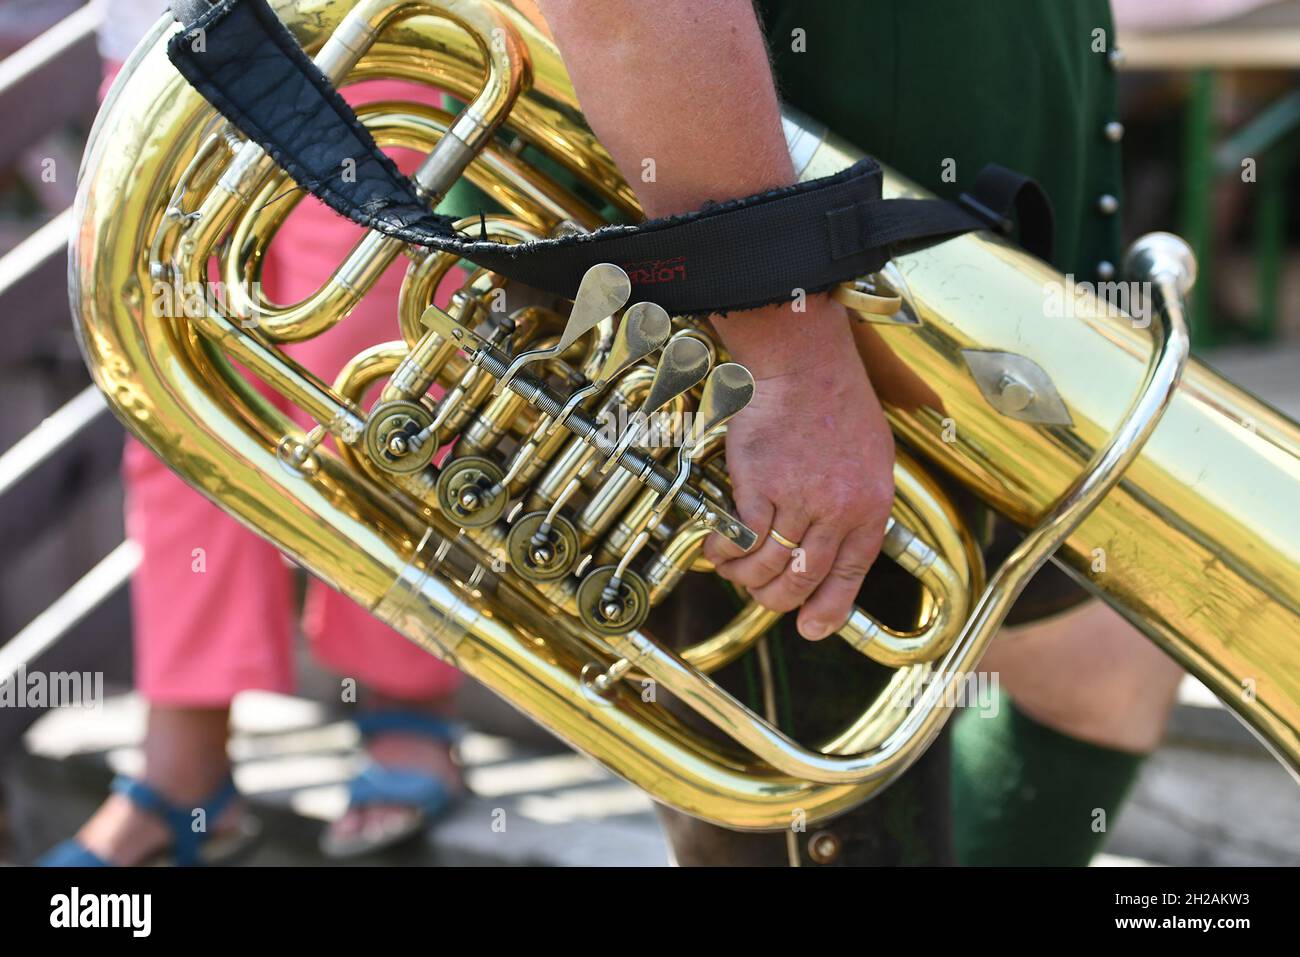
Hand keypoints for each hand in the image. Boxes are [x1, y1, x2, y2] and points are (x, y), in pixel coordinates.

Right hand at [703, 299, 894, 639]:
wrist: (804, 363)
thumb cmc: (835, 402)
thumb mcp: (869, 458)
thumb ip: (855, 504)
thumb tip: (834, 545)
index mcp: (871, 507)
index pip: (850, 575)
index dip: (828, 609)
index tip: (810, 629)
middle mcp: (840, 511)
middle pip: (803, 580)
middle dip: (775, 597)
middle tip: (756, 590)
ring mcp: (800, 500)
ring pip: (768, 567)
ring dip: (743, 576)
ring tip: (730, 566)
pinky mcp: (761, 486)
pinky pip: (740, 541)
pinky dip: (724, 551)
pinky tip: (717, 546)